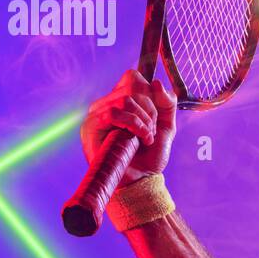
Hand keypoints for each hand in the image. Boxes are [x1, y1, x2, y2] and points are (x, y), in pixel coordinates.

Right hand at [79, 69, 176, 186]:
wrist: (142, 179)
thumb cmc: (150, 155)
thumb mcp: (167, 125)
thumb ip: (168, 102)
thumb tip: (156, 83)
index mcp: (121, 100)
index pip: (133, 78)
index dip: (149, 94)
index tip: (155, 117)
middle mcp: (107, 104)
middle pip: (134, 87)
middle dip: (151, 112)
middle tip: (150, 132)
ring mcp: (97, 114)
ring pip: (127, 100)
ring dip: (144, 121)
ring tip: (144, 138)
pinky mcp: (91, 126)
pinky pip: (115, 113)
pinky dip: (135, 126)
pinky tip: (136, 140)